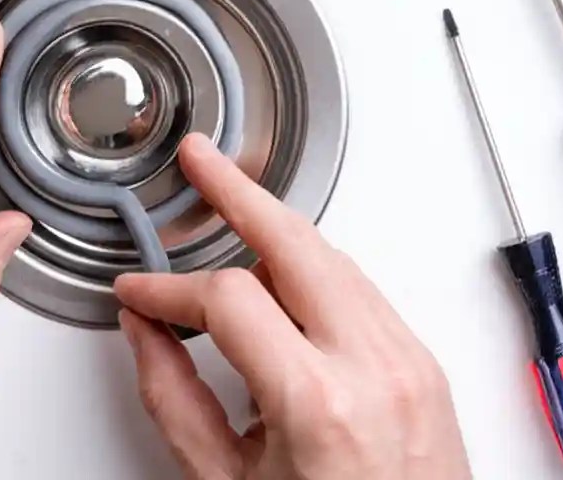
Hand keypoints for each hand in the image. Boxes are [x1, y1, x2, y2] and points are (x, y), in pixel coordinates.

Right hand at [115, 135, 470, 479]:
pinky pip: (361, 291)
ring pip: (334, 258)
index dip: (168, 287)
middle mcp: (376, 367)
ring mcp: (411, 361)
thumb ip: (173, 399)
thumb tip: (145, 332)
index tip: (136, 290)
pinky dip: (313, 270)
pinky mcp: (425, 365)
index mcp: (319, 402)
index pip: (226, 299)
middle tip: (200, 161)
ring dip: (276, 229)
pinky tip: (279, 270)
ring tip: (232, 204)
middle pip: (297, 242)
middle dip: (238, 192)